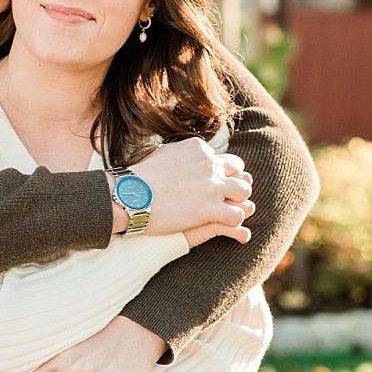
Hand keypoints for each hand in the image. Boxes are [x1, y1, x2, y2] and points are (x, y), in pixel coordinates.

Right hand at [126, 138, 253, 239]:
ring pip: (244, 190)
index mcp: (198, 148)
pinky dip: (232, 221)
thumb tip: (182, 154)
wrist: (127, 196)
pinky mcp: (210, 209)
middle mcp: (209, 163)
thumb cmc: (137, 177)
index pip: (222, 158)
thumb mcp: (161, 153)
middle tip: (221, 196)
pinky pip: (237, 215)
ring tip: (222, 210)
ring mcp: (212, 186)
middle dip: (233, 183)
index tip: (207, 183)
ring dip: (236, 201)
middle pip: (239, 170)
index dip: (217, 172)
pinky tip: (220, 223)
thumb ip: (179, 153)